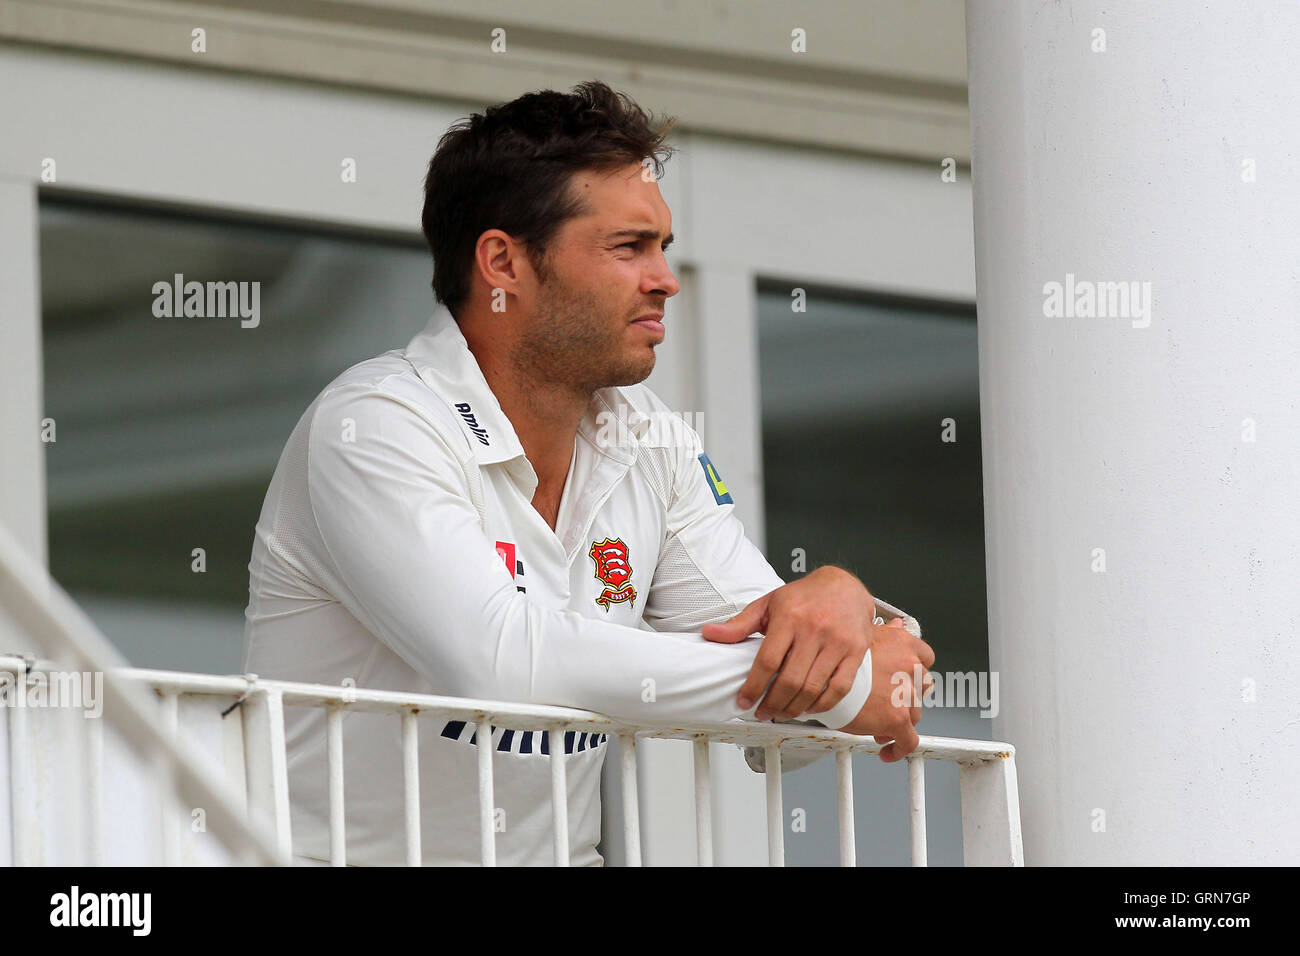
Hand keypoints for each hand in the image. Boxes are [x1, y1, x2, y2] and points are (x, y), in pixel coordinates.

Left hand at [701, 566, 876, 721]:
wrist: (845, 585)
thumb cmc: (804, 596)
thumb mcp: (768, 603)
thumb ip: (740, 623)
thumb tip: (710, 634)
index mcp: (790, 617)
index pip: (767, 661)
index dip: (753, 687)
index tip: (744, 702)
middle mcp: (815, 629)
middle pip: (790, 680)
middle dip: (772, 704)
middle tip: (762, 713)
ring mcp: (838, 642)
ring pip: (813, 688)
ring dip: (794, 708)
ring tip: (781, 713)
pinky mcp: (855, 652)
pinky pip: (839, 688)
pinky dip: (823, 704)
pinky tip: (809, 707)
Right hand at [843, 619, 935, 761]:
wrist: (819, 675)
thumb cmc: (833, 655)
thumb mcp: (862, 635)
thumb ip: (886, 634)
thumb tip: (896, 626)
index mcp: (902, 644)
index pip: (925, 658)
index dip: (913, 672)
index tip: (905, 680)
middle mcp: (909, 666)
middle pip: (920, 687)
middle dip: (906, 696)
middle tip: (887, 703)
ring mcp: (905, 693)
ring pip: (914, 713)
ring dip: (900, 719)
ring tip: (879, 727)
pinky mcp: (897, 718)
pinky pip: (908, 741)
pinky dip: (899, 748)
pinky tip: (887, 750)